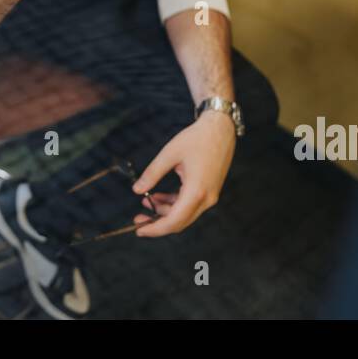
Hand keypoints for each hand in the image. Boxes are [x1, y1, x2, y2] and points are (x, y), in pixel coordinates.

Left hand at [130, 109, 235, 236]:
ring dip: (165, 211)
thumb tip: (137, 190)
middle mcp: (206, 198)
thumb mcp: (169, 154)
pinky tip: (159, 196)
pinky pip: (190, 205)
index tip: (138, 230)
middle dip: (157, 222)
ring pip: (185, 214)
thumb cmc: (197, 138)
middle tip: (138, 218)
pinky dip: (174, 204)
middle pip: (179, 222)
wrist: (220, 129)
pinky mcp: (210, 191)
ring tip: (146, 201)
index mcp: (196, 191)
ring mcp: (210, 196)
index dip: (155, 229)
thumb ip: (152, 174)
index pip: (174, 221)